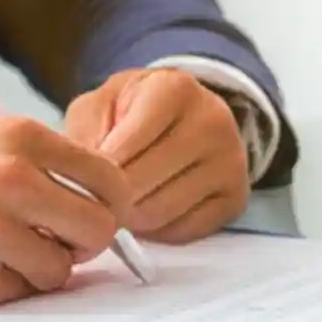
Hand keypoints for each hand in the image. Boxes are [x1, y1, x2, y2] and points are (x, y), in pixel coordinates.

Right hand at [0, 117, 133, 308]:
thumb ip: (49, 165)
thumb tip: (110, 201)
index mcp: (22, 138)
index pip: (109, 177)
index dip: (114, 204)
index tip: (105, 215)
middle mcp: (13, 178)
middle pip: (100, 227)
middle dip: (86, 241)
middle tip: (61, 239)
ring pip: (65, 266)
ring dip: (44, 265)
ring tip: (7, 246)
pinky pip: (25, 289)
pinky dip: (10, 282)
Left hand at [65, 68, 248, 243]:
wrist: (189, 117)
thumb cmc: (135, 110)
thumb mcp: (102, 103)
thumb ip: (85, 133)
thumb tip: (85, 184)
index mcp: (175, 89)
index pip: (124, 147)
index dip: (96, 171)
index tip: (85, 177)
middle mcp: (212, 122)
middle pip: (141, 183)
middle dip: (110, 198)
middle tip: (96, 199)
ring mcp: (230, 162)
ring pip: (161, 213)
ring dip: (130, 218)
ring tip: (120, 204)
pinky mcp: (236, 198)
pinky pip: (184, 232)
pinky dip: (158, 232)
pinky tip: (149, 210)